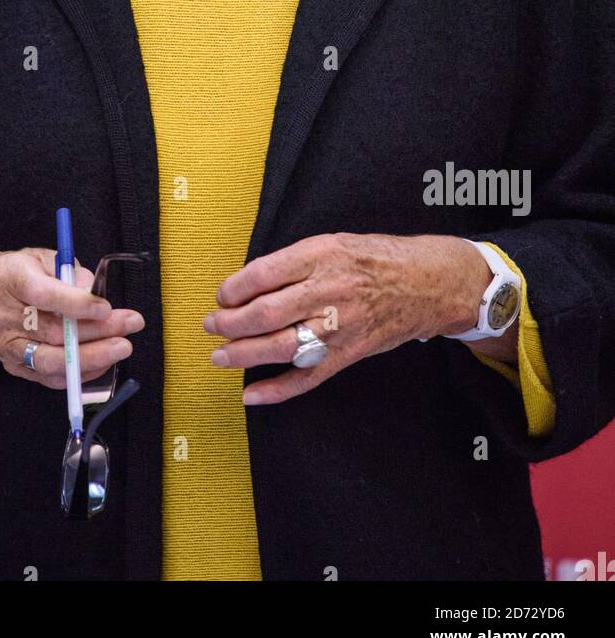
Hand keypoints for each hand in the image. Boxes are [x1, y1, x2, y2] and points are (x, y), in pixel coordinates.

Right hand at [0, 248, 144, 387]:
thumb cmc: (19, 275)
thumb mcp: (42, 258)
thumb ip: (70, 271)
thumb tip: (94, 291)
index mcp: (11, 280)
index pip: (42, 295)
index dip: (75, 304)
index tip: (105, 308)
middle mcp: (5, 316)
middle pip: (53, 332)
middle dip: (97, 332)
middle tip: (129, 326)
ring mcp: (9, 346)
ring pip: (51, 361)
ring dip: (92, 358)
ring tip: (121, 348)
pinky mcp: (15, 367)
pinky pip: (50, 378)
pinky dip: (80, 373)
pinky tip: (103, 361)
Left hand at [203, 232, 489, 404]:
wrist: (425, 283)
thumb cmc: (374, 259)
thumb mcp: (333, 243)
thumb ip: (294, 262)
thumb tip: (248, 284)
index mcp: (321, 256)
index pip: (263, 274)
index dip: (234, 289)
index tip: (221, 296)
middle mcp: (328, 291)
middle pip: (267, 313)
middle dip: (230, 323)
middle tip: (211, 325)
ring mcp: (339, 326)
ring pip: (282, 346)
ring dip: (244, 354)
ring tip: (219, 356)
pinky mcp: (348, 353)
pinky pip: (308, 376)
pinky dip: (277, 390)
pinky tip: (251, 394)